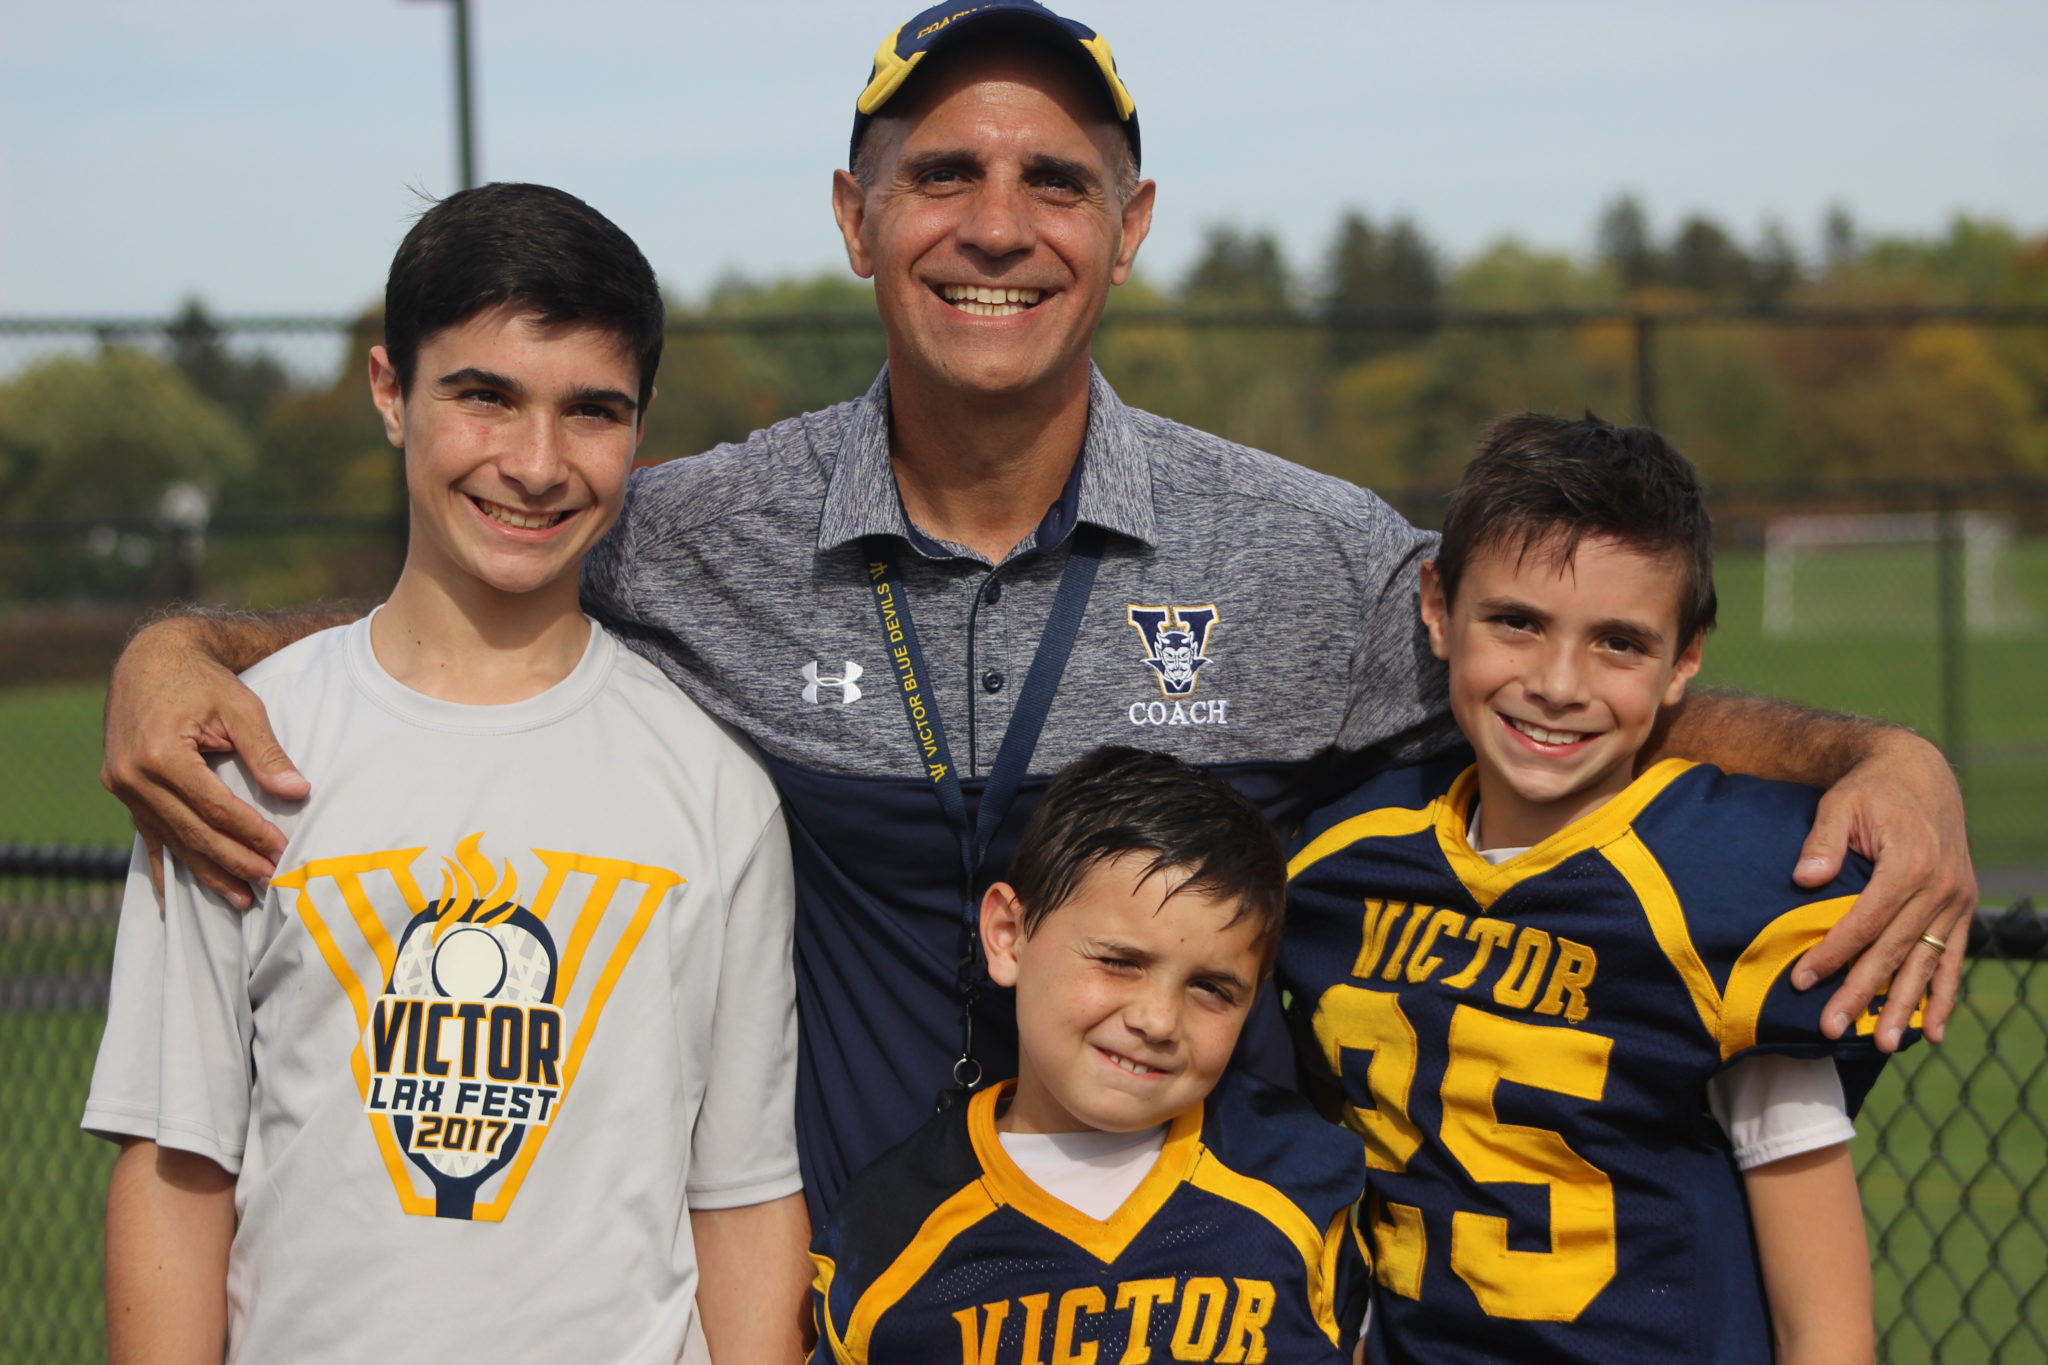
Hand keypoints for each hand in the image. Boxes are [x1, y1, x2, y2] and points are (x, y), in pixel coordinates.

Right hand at [99, 619, 309, 909]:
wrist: (152, 659)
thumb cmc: (203, 681)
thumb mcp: (240, 707)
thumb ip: (266, 752)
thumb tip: (298, 792)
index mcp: (160, 754)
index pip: (215, 807)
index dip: (250, 833)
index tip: (281, 851)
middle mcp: (133, 776)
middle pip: (192, 831)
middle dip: (233, 860)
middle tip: (268, 881)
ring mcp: (122, 787)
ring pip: (171, 840)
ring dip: (206, 871)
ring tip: (240, 898)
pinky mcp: (123, 791)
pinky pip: (147, 835)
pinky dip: (165, 865)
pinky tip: (170, 901)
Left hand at [1788, 729, 1973, 1048]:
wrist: (1919, 772)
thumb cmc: (1869, 789)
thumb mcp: (1841, 802)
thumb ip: (1823, 840)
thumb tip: (1805, 879)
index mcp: (1909, 862)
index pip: (1866, 921)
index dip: (1835, 952)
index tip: (1803, 979)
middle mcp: (1940, 888)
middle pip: (1895, 951)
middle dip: (1862, 993)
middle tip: (1830, 1028)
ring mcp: (1956, 902)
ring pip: (1926, 964)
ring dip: (1903, 1007)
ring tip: (1881, 1045)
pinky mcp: (1963, 909)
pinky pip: (1954, 960)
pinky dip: (1944, 997)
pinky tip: (1934, 1033)